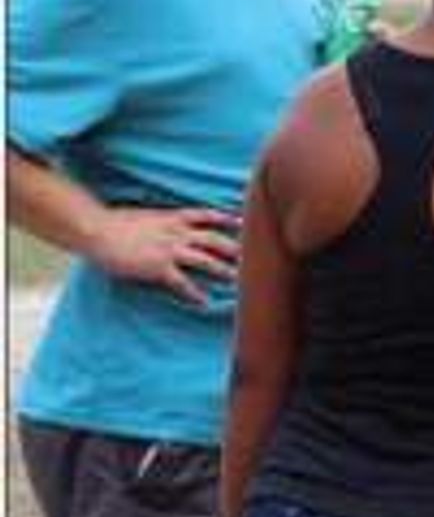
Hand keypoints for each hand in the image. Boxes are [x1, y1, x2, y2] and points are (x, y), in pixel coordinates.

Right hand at [86, 206, 241, 306]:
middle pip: (215, 239)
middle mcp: (177, 232)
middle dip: (234, 248)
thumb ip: (160, 221)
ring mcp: (170, 249)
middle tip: (252, 256)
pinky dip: (195, 292)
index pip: (208, 215)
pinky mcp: (158, 267)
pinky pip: (183, 282)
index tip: (242, 222)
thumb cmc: (115, 223)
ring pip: (206, 260)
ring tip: (237, 280)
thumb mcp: (145, 216)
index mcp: (174, 217)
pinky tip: (204, 301)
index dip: (226, 219)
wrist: (98, 230)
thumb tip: (162, 225)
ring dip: (223, 270)